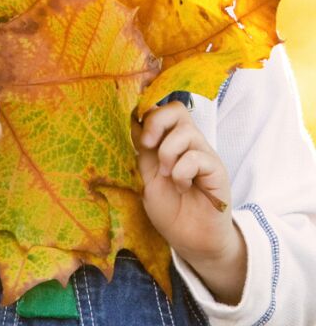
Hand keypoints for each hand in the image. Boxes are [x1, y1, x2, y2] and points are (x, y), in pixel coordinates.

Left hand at [130, 101, 237, 261]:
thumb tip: (133, 120)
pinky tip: (183, 186)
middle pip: (177, 109)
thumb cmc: (170, 208)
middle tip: (148, 145)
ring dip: (168, 152)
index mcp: (172, 141)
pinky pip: (197, 157)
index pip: (163, 109)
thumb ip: (143, 150)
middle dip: (156, 122)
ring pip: (186, 131)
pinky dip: (182, 172)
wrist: (191, 240)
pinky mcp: (217, 170)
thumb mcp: (147, 175)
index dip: (147, 114)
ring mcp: (205, 155)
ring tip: (167, 175)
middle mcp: (190, 143)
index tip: (137, 135)